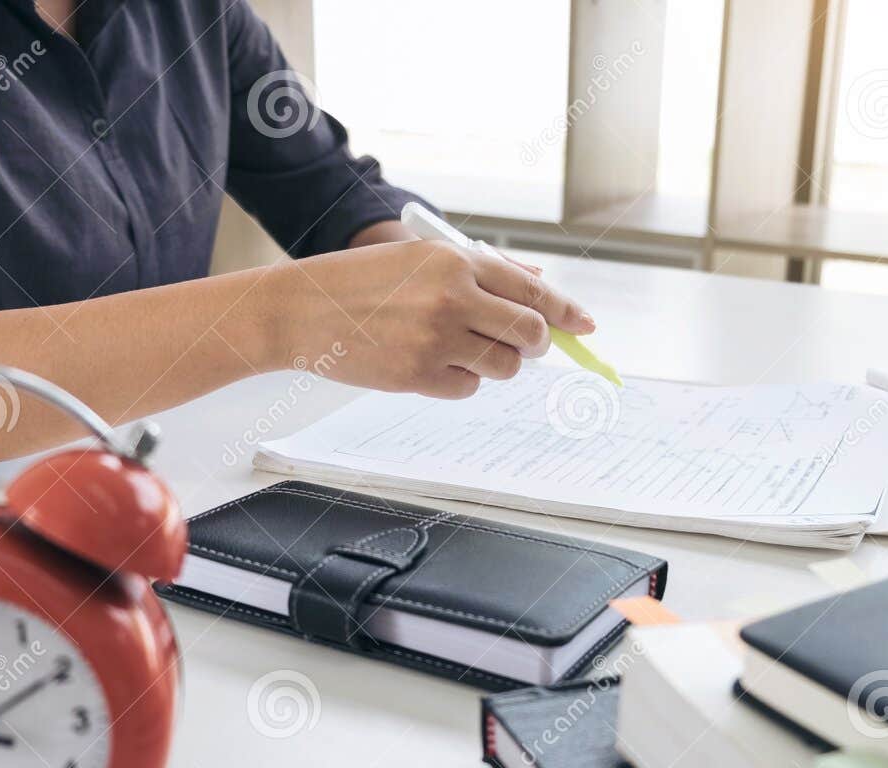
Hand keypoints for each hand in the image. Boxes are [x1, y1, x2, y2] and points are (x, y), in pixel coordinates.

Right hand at [269, 239, 594, 397]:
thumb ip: (480, 271)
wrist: (301, 309)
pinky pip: (468, 388)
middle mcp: (452, 298)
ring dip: (493, 364)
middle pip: (529, 334)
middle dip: (532, 344)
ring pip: (503, 367)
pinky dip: (460, 381)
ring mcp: (436, 339)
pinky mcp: (418, 374)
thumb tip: (538, 284)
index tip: (585, 326)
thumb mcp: (420, 259)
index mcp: (455, 261)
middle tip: (518, 344)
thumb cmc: (361, 282)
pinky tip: (431, 363)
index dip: (566, 311)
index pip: (531, 289)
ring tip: (459, 348)